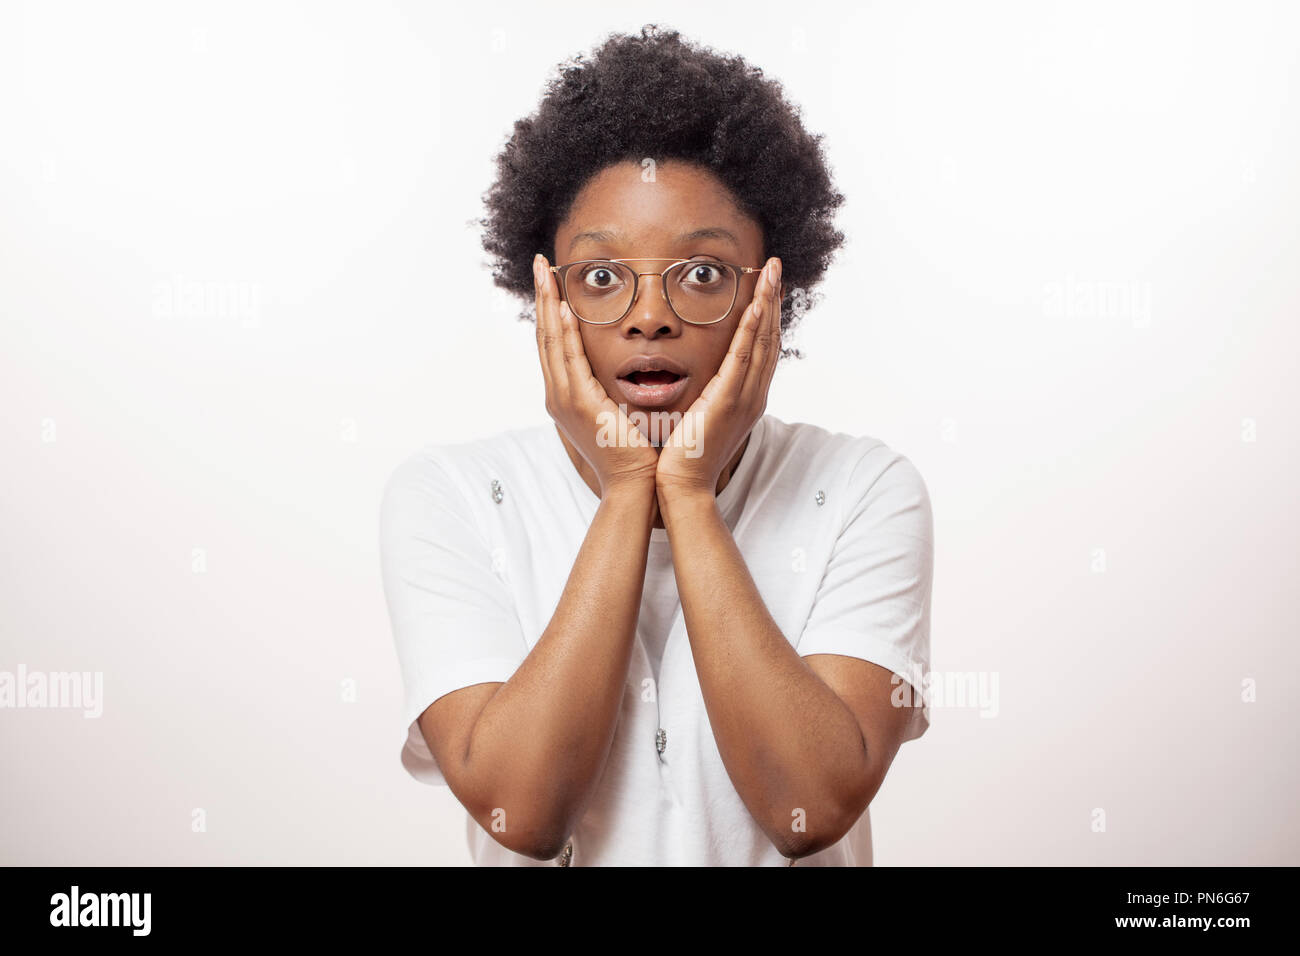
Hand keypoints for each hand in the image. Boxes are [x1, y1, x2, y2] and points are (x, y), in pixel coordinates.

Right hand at [533, 253, 660, 494]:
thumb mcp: (617, 410)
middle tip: (539, 264)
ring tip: (544, 274)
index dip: (548, 309)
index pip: (554, 343)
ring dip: (547, 304)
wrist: (633, 484)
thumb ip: (610, 387)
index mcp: (566, 395)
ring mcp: (564, 400)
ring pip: (551, 342)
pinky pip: (569, 361)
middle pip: (545, 336)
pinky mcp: (579, 405)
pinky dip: (563, 333)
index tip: (549, 279)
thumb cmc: (632, 451)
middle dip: (541, 297)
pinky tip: (561, 309)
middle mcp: (558, 395)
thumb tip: (620, 369)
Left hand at [656, 257, 782, 499]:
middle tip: (776, 267)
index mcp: (746, 397)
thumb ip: (706, 394)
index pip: (762, 348)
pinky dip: (751, 330)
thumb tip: (701, 378)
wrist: (681, 485)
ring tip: (771, 273)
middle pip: (769, 338)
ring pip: (762, 341)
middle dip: (773, 300)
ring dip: (767, 303)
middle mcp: (753, 395)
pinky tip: (755, 306)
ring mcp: (744, 398)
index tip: (767, 286)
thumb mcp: (700, 415)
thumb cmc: (683, 455)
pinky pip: (743, 358)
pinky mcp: (728, 401)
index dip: (767, 315)